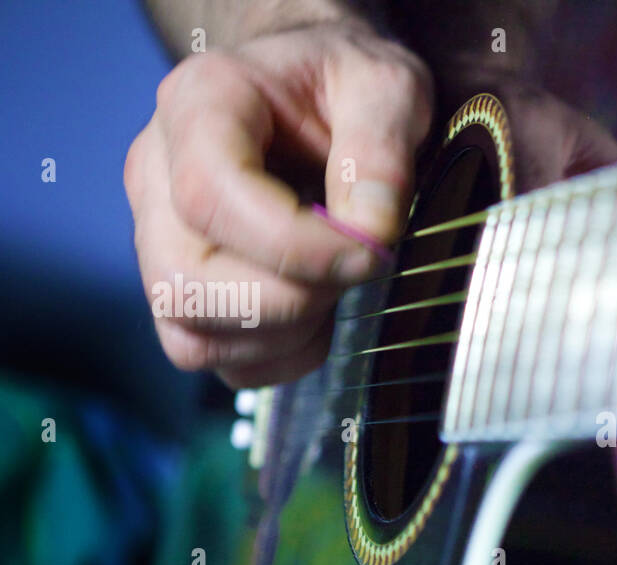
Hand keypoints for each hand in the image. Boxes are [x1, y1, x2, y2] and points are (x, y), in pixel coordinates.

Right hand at [126, 20, 616, 387]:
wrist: (316, 87)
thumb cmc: (344, 83)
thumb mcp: (386, 87)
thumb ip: (382, 152)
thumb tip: (371, 235)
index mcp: (198, 104)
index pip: (210, 195)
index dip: (294, 245)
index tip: (370, 253)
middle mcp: (158, 174)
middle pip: (185, 282)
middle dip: (291, 300)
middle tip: (357, 268)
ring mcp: (159, 237)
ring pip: (190, 332)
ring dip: (284, 334)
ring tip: (337, 287)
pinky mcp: (182, 288)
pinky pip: (211, 356)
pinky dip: (276, 356)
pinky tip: (318, 314)